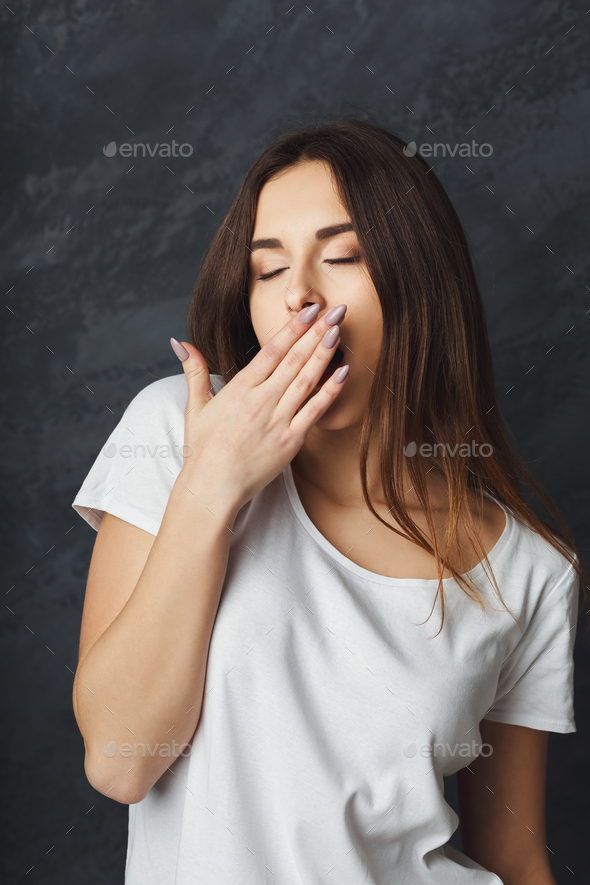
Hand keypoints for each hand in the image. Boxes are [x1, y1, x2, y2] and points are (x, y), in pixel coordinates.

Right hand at [170, 303, 348, 510]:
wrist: (213, 487)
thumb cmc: (204, 449)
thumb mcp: (195, 406)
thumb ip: (194, 371)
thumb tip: (180, 342)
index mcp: (240, 389)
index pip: (271, 351)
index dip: (292, 329)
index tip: (308, 310)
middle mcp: (261, 402)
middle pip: (294, 360)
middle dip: (316, 333)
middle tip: (336, 310)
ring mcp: (278, 421)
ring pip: (306, 381)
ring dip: (324, 354)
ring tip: (339, 331)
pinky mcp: (291, 441)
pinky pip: (314, 411)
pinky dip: (330, 391)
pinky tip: (344, 372)